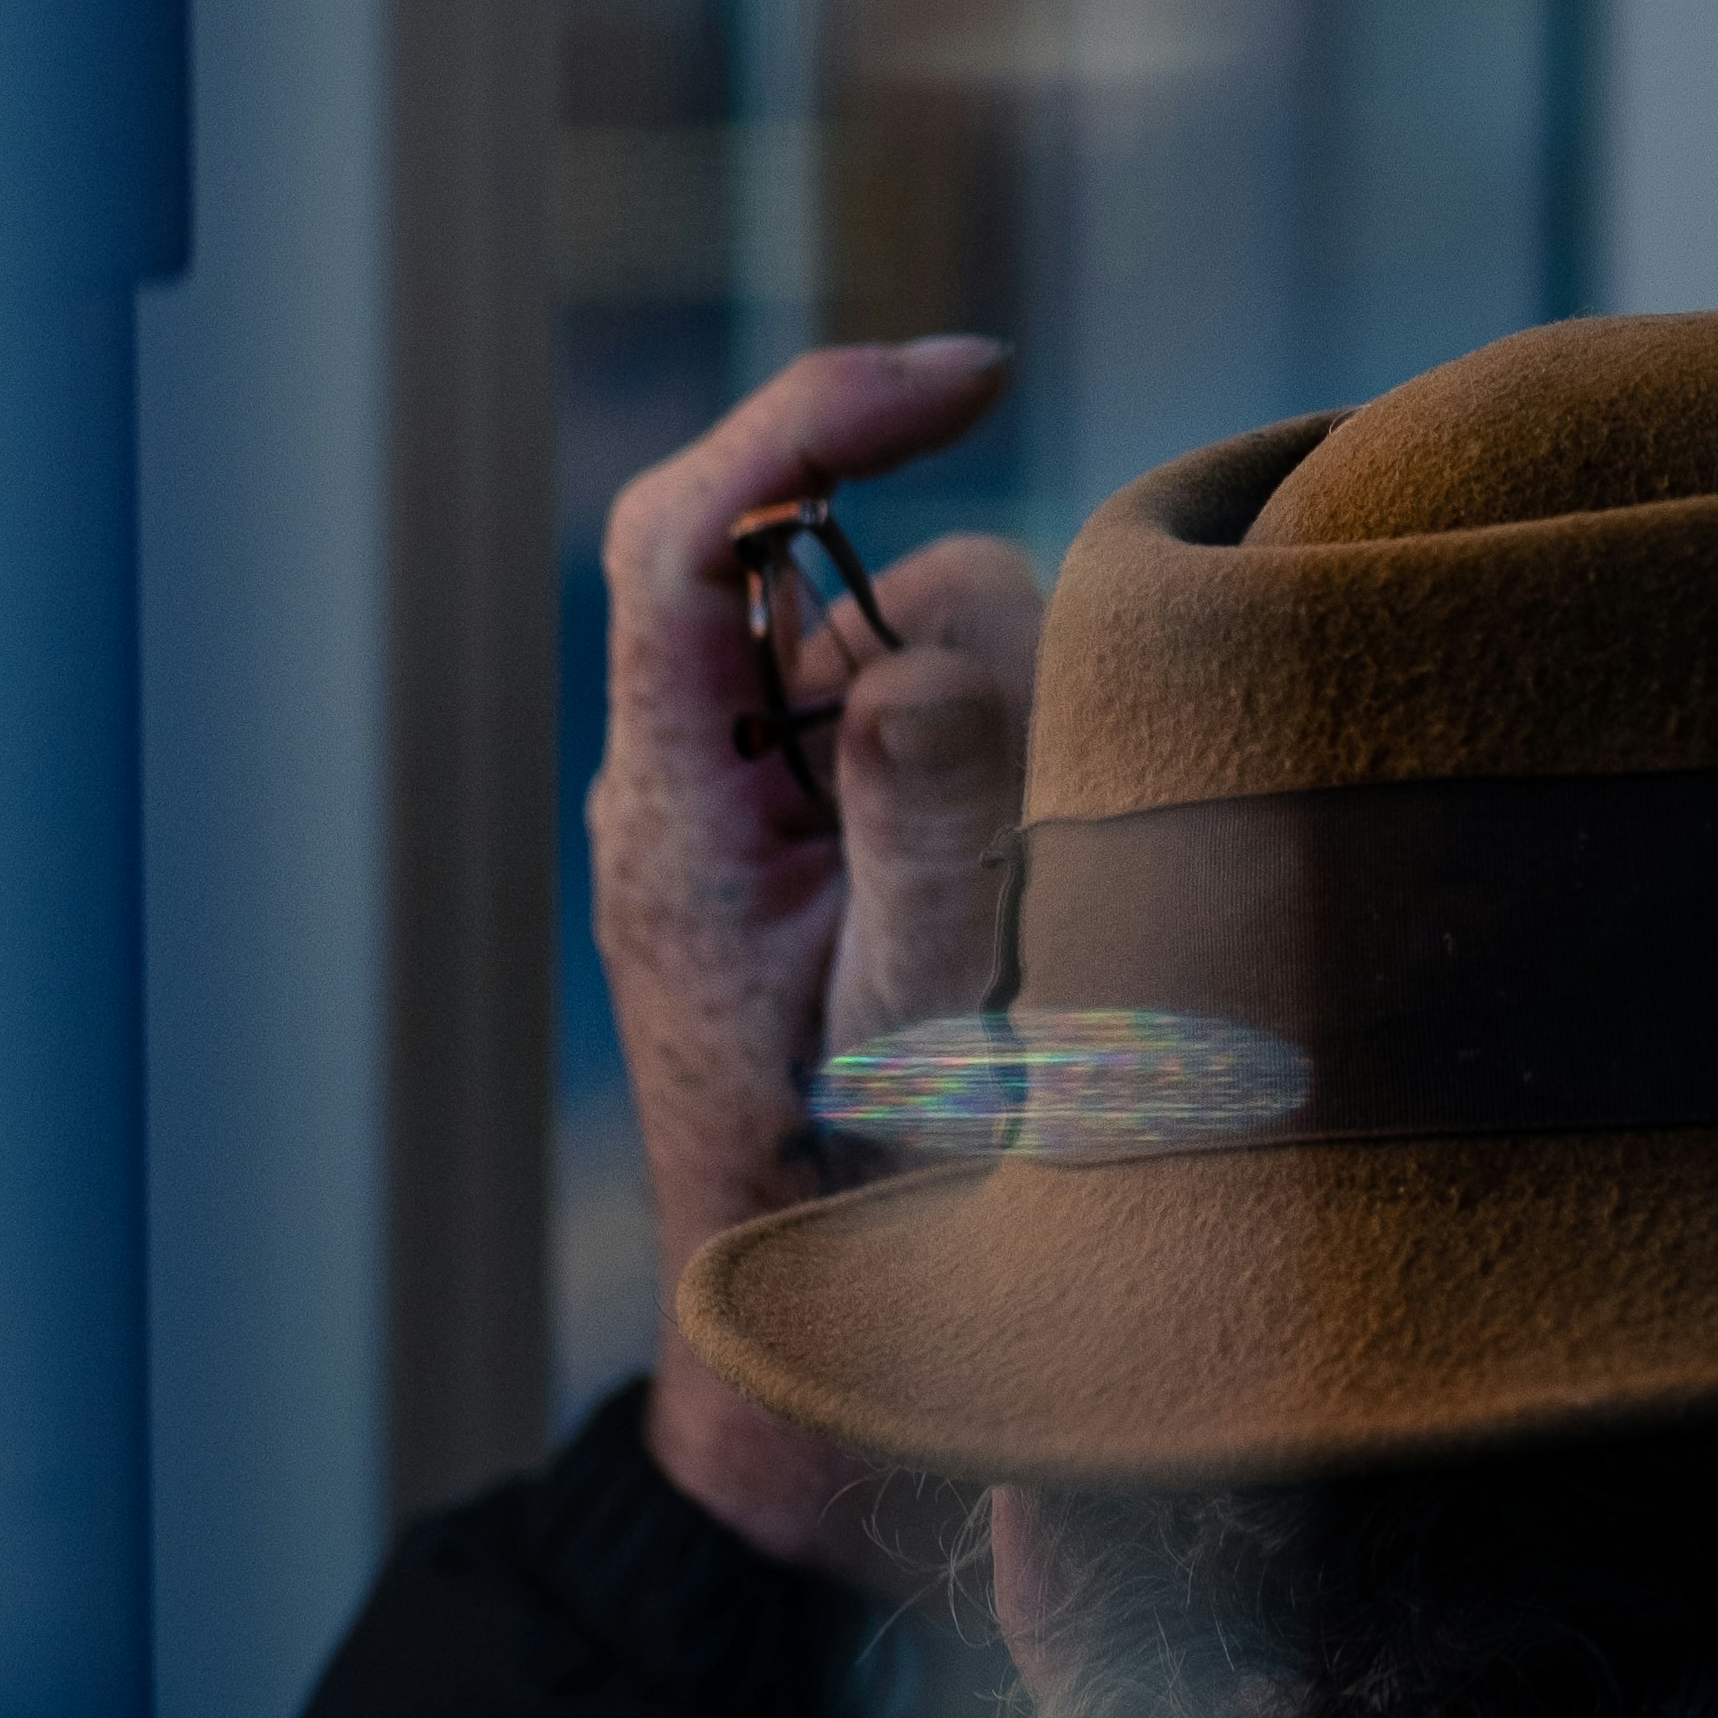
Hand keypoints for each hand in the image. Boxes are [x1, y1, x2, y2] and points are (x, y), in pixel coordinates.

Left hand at [590, 336, 1040, 1570]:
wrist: (833, 1339)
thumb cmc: (866, 1205)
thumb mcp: (916, 1029)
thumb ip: (923, 837)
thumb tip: (913, 654)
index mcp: (675, 814)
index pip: (683, 537)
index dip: (805, 419)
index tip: (968, 378)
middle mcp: (698, 781)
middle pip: (818, 571)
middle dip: (957, 626)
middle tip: (1041, 795)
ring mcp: (762, 802)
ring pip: (905, 637)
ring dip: (1003, 723)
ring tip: (1031, 905)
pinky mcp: (827, 830)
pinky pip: (928, 716)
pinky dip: (1007, 761)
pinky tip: (1028, 893)